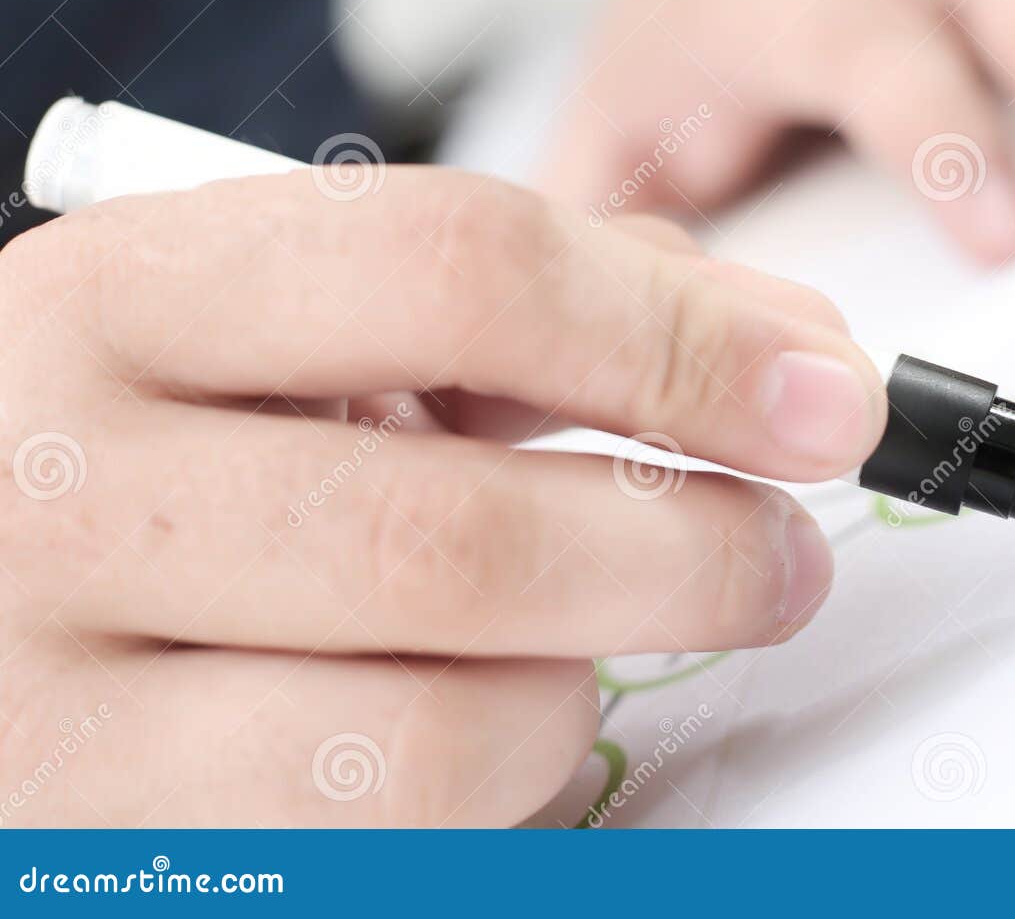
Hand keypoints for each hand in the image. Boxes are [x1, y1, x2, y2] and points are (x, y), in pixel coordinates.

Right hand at [0, 170, 882, 824]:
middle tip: (784, 554)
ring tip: (595, 636)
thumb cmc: (161, 439)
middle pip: (464, 534)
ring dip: (583, 683)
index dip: (680, 336)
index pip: (455, 271)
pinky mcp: (107, 862)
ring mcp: (58, 714)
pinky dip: (499, 781)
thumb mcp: (290, 323)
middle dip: (690, 548)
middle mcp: (59, 496)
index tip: (822, 391)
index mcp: (119, 298)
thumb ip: (518, 306)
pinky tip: (486, 718)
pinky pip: (393, 850)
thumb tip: (772, 346)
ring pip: (439, 726)